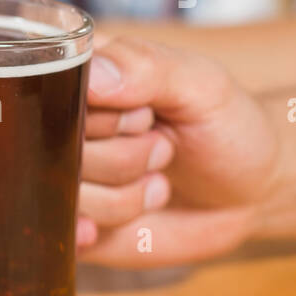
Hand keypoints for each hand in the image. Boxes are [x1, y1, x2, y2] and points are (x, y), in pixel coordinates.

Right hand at [77, 37, 280, 267]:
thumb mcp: (201, 84)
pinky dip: (98, 228)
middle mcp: (59, 125)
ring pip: (67, 192)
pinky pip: (66, 227)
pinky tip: (122, 222)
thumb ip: (148, 68)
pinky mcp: (68, 217)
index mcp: (80, 76)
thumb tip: (94, 78)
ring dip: (126, 195)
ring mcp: (59, 173)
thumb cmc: (221, 127)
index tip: (145, 117)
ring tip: (156, 181)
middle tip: (161, 148)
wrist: (244, 193)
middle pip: (54, 145)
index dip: (100, 114)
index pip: (51, 89)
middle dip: (122, 156)